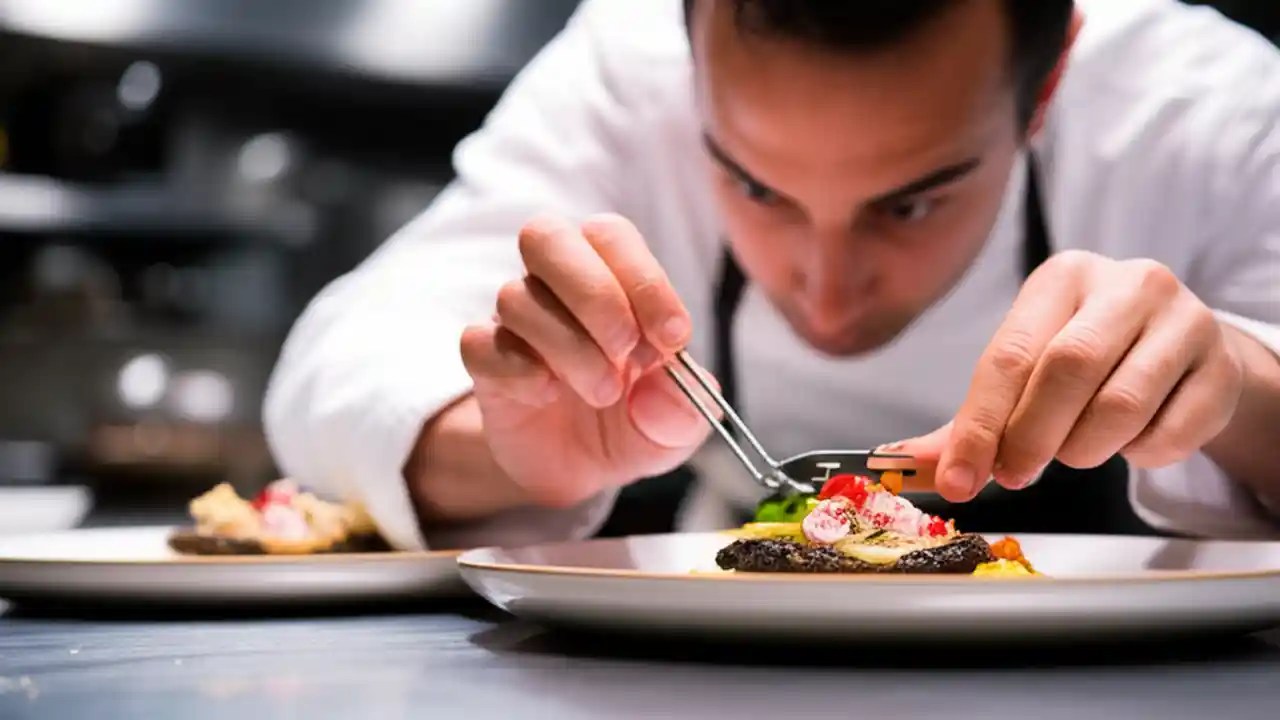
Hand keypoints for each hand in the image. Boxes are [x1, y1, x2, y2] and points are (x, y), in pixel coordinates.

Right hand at [458, 213, 716, 508]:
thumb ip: (684, 410)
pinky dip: (518, 369)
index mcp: (610, 277)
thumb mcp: (677, 427)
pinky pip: (480, 344)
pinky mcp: (485, 364)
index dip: (644, 281)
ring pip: (517, 297)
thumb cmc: (634, 423)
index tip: (673, 338)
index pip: (610, 237)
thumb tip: (665, 390)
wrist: (582, 471)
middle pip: (545, 237)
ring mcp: (514, 323)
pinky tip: (547, 395)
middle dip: (595, 293)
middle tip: (627, 350)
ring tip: (604, 393)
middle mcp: (555, 287)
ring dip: (570, 347)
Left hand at [891, 250, 1244, 501]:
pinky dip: (1142, 454)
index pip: (1009, 355)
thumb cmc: (1090, 358)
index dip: (980, 424)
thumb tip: (904, 462)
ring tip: (1076, 450)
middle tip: (1015, 474)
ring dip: (1086, 448)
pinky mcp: (1221, 365)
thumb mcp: (1027, 371)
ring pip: (1121, 404)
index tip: (959, 479)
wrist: (1183, 350)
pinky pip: (1172, 431)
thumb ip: (970, 419)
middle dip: (1031, 436)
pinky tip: (1132, 440)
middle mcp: (1126, 284)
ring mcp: (1183, 319)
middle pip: (1066, 370)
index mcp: (1061, 277)